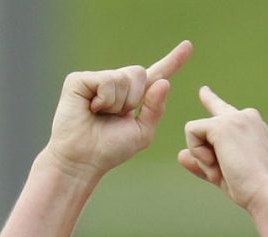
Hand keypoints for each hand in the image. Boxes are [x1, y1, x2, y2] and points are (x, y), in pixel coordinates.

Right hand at [44, 41, 190, 182]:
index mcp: (132, 96)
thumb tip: (164, 82)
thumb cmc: (110, 149)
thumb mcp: (142, 132)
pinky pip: (107, 80)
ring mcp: (96, 79)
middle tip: (114, 116)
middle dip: (133, 98)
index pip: (156, 74)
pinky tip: (91, 109)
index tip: (189, 45)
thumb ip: (156, 108)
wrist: (83, 160)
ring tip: (100, 114)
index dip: (172, 61)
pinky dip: (105, 99)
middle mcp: (114, 83)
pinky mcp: (79, 79)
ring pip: (123, 77)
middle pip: (139, 73)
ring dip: (117, 102)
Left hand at [176, 86, 267, 213]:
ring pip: (197, 130)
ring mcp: (234, 118)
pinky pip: (191, 131)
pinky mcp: (221, 125)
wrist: (266, 194)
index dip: (211, 100)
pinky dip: (198, 153)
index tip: (203, 91)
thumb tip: (180, 155)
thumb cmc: (250, 189)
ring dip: (202, 156)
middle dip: (203, 152)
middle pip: (206, 126)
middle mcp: (246, 116)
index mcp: (252, 125)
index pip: (225, 110)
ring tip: (224, 169)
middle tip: (223, 170)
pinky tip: (216, 164)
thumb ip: (203, 163)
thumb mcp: (224, 174)